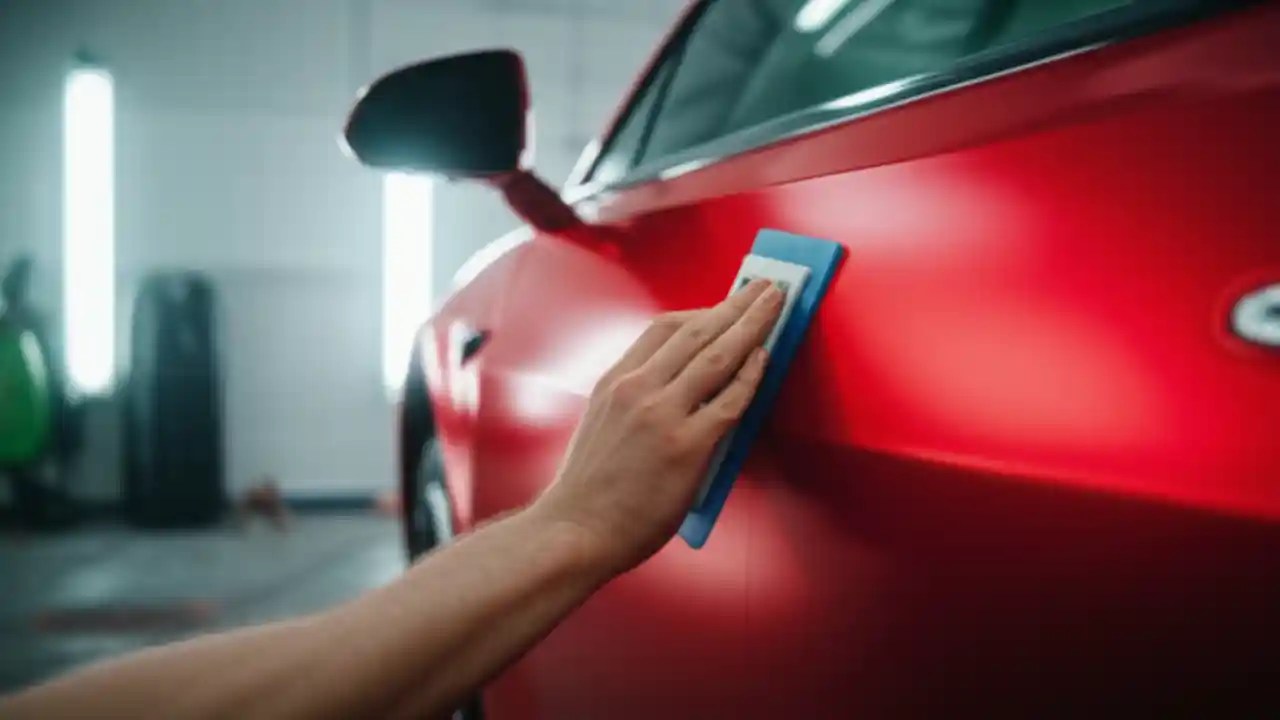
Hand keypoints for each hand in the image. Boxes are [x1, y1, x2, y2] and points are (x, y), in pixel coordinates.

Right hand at [533, 279, 783, 574]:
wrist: (575, 531)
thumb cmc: (588, 491)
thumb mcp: (601, 425)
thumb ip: (635, 401)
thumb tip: (682, 387)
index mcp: (614, 381)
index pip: (664, 328)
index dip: (702, 311)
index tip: (726, 303)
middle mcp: (637, 389)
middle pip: (697, 331)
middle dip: (737, 305)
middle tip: (765, 287)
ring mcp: (663, 416)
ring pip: (717, 356)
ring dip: (753, 325)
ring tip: (775, 305)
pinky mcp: (687, 447)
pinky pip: (730, 400)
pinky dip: (752, 375)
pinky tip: (767, 359)